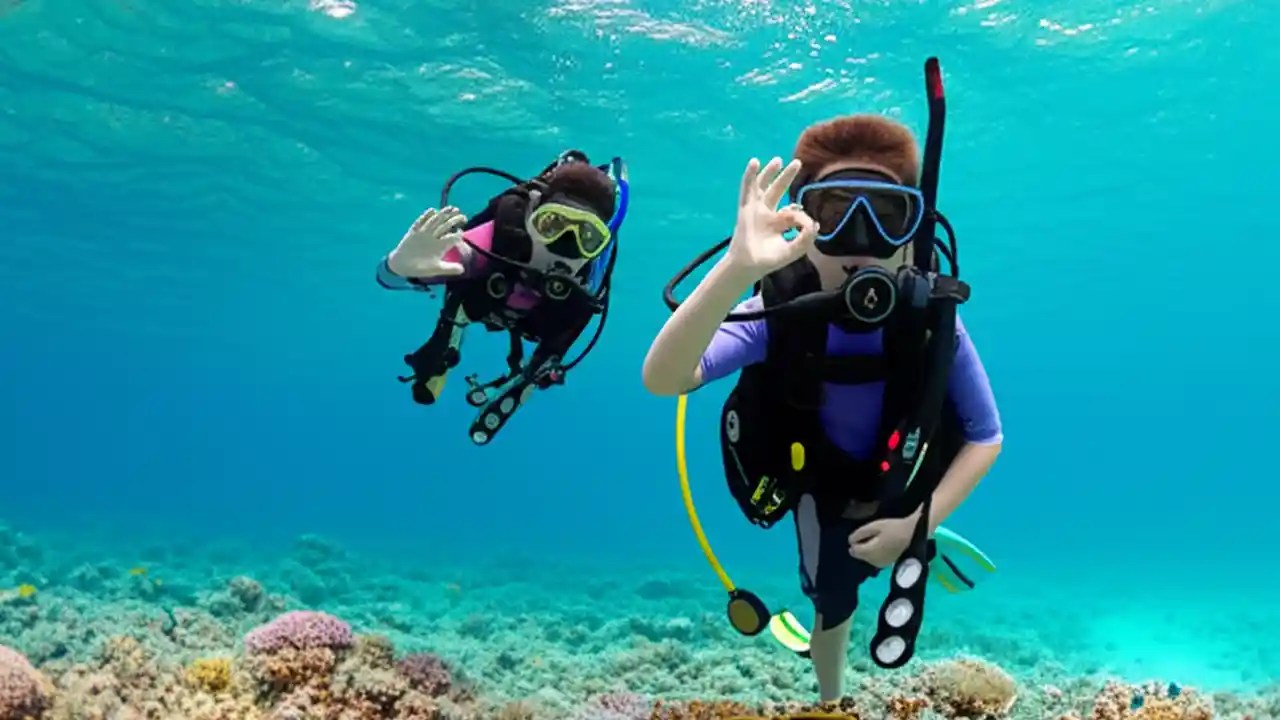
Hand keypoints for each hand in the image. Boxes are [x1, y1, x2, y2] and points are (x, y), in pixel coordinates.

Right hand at [387, 206, 466, 277]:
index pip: (452, 238)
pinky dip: (425, 217)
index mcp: (441, 247)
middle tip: (462, 216)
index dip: (458, 234)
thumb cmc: (420, 268)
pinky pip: (420, 222)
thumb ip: (449, 269)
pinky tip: (432, 210)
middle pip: (445, 227)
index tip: (461, 231)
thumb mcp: (436, 269)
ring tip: (452, 208)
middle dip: (454, 220)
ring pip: (435, 222)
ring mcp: (424, 234)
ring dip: (443, 215)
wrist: (402, 265)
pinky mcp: (414, 232)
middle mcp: (434, 238)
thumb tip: (463, 270)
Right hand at [724, 157, 817, 278]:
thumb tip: (815, 223)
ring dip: (770, 172)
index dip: (802, 216)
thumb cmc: (769, 260)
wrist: (749, 265)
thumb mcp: (794, 250)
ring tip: (779, 160)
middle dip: (786, 177)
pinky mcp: (746, 208)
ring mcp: (756, 209)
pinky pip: (747, 188)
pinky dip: (750, 175)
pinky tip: (754, 162)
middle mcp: (767, 213)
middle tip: (797, 163)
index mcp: (778, 222)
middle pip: (777, 190)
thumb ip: (807, 238)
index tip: (807, 225)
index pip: (792, 210)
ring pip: (763, 186)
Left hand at [849, 515, 916, 568]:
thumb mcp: (874, 526)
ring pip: (866, 558)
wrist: (912, 535)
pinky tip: (882, 545)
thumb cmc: (893, 528)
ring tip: (878, 539)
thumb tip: (850, 541)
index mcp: (870, 552)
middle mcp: (873, 562)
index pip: (854, 550)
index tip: (864, 533)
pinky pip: (874, 560)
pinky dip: (874, 553)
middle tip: (872, 535)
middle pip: (859, 555)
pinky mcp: (886, 565)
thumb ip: (860, 533)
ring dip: (868, 550)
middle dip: (861, 546)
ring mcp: (881, 565)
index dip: (856, 541)